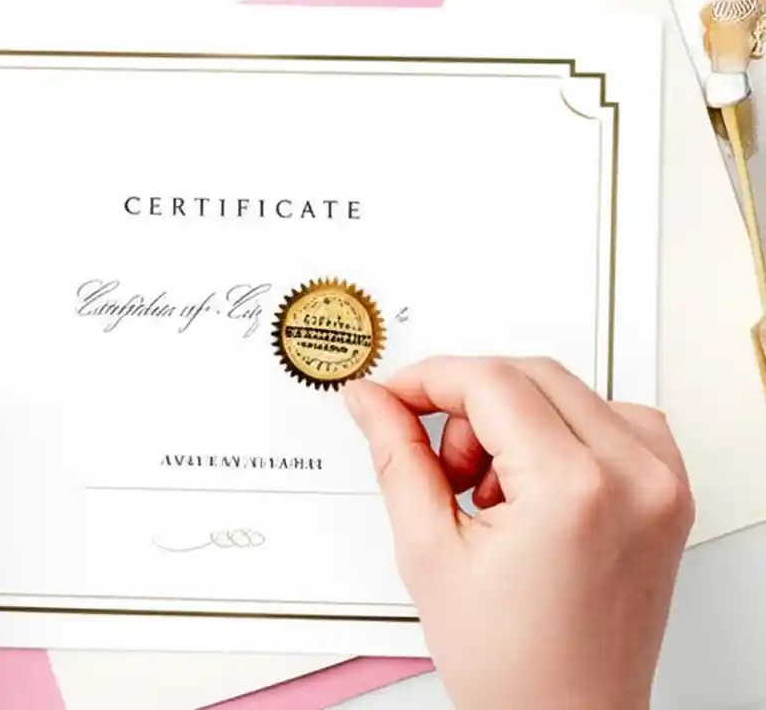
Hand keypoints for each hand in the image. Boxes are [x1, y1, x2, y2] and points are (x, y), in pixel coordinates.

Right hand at [344, 357, 693, 709]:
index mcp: (575, 490)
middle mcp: (635, 477)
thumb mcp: (429, 551)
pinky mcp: (670, 493)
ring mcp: (663, 484)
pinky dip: (564, 434)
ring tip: (488, 491)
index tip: (393, 395)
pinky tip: (533, 485)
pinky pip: (616, 420)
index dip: (428, 379)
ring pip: (571, 391)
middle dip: (467, 404)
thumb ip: (396, 456)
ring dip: (516, 419)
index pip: (490, 383)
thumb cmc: (511, 664)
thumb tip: (371, 400)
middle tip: (438, 463)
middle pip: (531, 376)